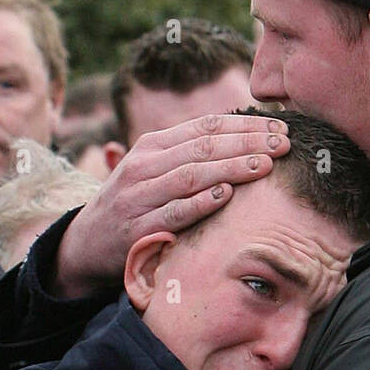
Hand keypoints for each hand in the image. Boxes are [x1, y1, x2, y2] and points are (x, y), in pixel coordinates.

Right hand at [54, 112, 290, 297]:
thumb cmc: (134, 206)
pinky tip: (227, 195)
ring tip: (264, 165)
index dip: (245, 125)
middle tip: (283, 143)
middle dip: (247, 142)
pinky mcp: (138, 230)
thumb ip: (190, 157)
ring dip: (230, 168)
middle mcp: (143, 166)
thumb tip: (246, 141)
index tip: (280, 126)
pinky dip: (200, 203)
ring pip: (190, 176)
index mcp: (151, 146)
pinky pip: (174, 213)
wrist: (85, 245)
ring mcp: (139, 197)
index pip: (205, 127)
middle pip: (203, 147)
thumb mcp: (154, 172)